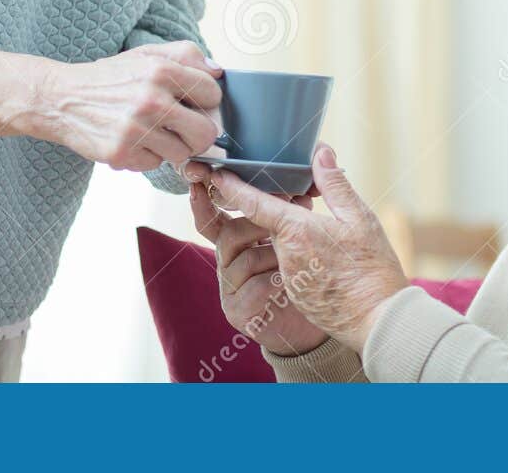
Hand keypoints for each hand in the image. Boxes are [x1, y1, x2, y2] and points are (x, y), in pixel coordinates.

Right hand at [27, 41, 222, 171]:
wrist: (60, 99)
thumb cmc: (108, 78)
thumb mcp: (146, 54)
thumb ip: (185, 55)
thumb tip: (218, 71)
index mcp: (162, 70)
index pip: (213, 94)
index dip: (206, 101)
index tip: (194, 103)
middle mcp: (151, 100)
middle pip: (206, 133)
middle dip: (198, 132)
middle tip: (183, 128)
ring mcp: (136, 129)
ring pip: (182, 153)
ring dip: (171, 146)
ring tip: (152, 132)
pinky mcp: (122, 153)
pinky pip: (155, 164)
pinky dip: (147, 156)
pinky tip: (133, 140)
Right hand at [190, 183, 327, 356]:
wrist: (311, 327)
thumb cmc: (302, 279)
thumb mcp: (294, 242)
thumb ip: (286, 217)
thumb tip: (300, 190)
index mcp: (237, 244)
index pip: (213, 219)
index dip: (203, 202)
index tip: (197, 180)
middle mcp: (228, 265)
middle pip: (228, 234)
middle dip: (258, 223)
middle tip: (286, 215)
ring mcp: (229, 290)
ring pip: (244, 259)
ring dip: (275, 253)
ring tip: (298, 258)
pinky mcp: (238, 312)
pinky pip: (255, 288)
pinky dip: (278, 280)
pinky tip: (292, 283)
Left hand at [208, 143, 408, 353]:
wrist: (379, 320)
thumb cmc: (372, 267)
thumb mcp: (360, 218)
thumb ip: (335, 184)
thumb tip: (320, 153)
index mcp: (297, 232)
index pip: (253, 204)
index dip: (233, 187)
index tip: (218, 173)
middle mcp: (285, 256)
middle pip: (266, 224)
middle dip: (271, 210)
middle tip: (290, 196)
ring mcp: (288, 278)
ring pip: (279, 246)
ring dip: (288, 235)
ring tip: (316, 229)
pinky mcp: (295, 295)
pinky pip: (288, 268)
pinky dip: (297, 256)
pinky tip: (322, 256)